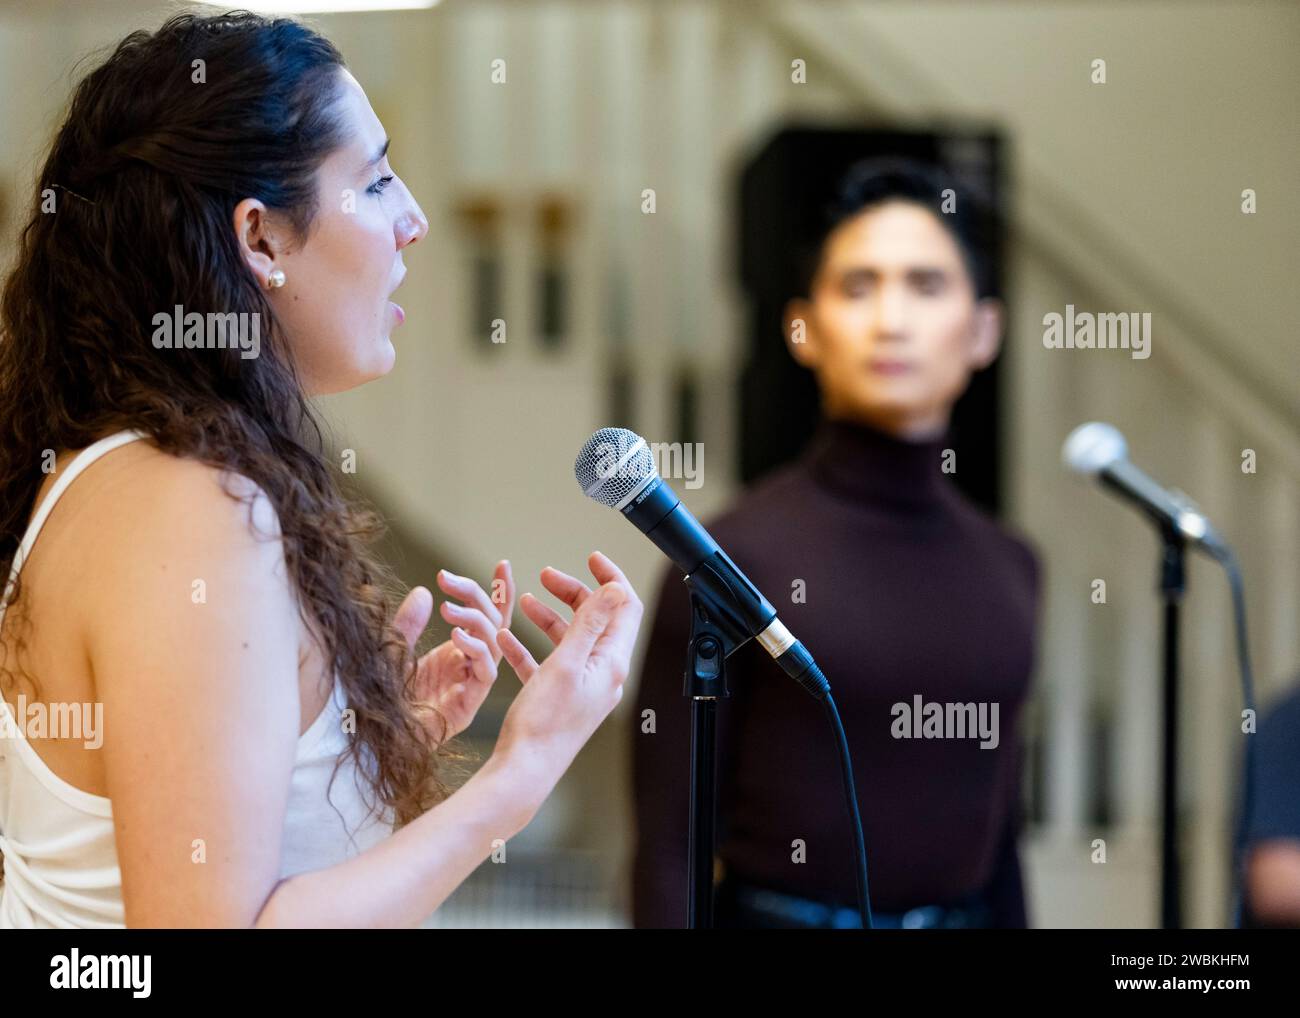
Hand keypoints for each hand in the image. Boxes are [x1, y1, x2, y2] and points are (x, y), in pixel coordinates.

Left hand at [392, 559, 515, 742]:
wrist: (365, 738)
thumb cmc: (377, 699)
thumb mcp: (392, 651)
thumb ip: (408, 625)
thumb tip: (423, 593)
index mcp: (455, 654)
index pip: (488, 618)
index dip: (498, 592)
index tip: (502, 565)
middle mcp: (467, 668)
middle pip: (493, 624)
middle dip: (478, 595)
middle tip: (446, 578)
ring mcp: (469, 687)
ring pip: (494, 644)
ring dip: (475, 620)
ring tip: (447, 609)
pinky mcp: (467, 707)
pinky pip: (486, 674)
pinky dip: (476, 651)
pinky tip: (456, 638)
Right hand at [492, 551, 642, 765]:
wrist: (523, 770)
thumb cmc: (543, 723)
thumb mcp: (566, 662)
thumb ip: (590, 623)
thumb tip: (615, 588)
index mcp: (611, 663)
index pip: (625, 608)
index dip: (610, 578)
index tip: (590, 557)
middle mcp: (603, 674)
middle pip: (596, 620)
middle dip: (572, 593)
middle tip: (547, 575)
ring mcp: (582, 686)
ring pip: (570, 639)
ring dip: (549, 617)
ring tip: (526, 603)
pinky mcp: (560, 698)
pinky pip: (548, 663)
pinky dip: (530, 646)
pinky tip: (507, 638)